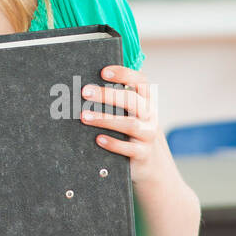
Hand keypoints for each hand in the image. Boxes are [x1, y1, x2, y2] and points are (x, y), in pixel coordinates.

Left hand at [80, 66, 163, 183]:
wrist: (151, 163)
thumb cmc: (132, 130)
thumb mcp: (129, 112)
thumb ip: (115, 98)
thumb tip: (85, 86)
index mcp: (146, 100)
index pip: (140, 81)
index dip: (124, 74)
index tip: (103, 72)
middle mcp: (149, 115)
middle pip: (132, 100)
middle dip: (108, 95)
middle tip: (85, 92)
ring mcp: (148, 135)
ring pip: (129, 124)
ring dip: (105, 119)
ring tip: (84, 116)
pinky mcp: (143, 154)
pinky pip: (129, 148)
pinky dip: (113, 143)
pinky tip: (98, 139)